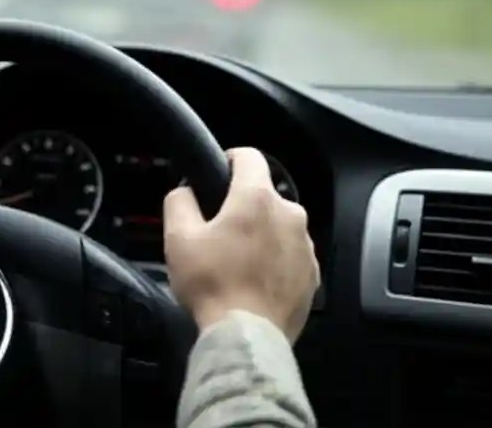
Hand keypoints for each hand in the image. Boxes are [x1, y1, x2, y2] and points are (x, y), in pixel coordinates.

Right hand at [162, 147, 319, 342]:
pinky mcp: (313, 273)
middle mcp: (290, 214)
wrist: (247, 336)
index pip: (249, 156)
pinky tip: (256, 281)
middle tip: (219, 231)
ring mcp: (306, 245)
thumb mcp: (179, 238)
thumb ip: (179, 201)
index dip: (230, 159)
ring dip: (262, 234)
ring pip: (280, 226)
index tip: (219, 173)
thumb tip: (185, 190)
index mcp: (258, 198)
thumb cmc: (212, 284)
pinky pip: (291, 255)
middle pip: (264, 195)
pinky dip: (276, 261)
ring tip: (238, 261)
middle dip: (243, 206)